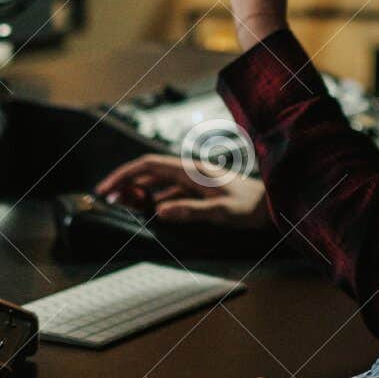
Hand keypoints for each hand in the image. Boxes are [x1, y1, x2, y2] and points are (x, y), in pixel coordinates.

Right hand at [93, 155, 269, 228]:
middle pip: (149, 171)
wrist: (272, 205)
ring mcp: (194, 180)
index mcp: (191, 170)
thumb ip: (191, 211)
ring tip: (121, 205)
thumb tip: (160, 211)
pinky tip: (149, 210)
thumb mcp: (221, 212)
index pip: (148, 165)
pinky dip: (155, 199)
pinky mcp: (199, 191)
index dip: (124, 175)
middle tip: (106, 198)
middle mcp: (190, 171)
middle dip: (125, 182)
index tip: (107, 188)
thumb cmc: (250, 207)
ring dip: (138, 192)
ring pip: (158, 182)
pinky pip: (170, 192)